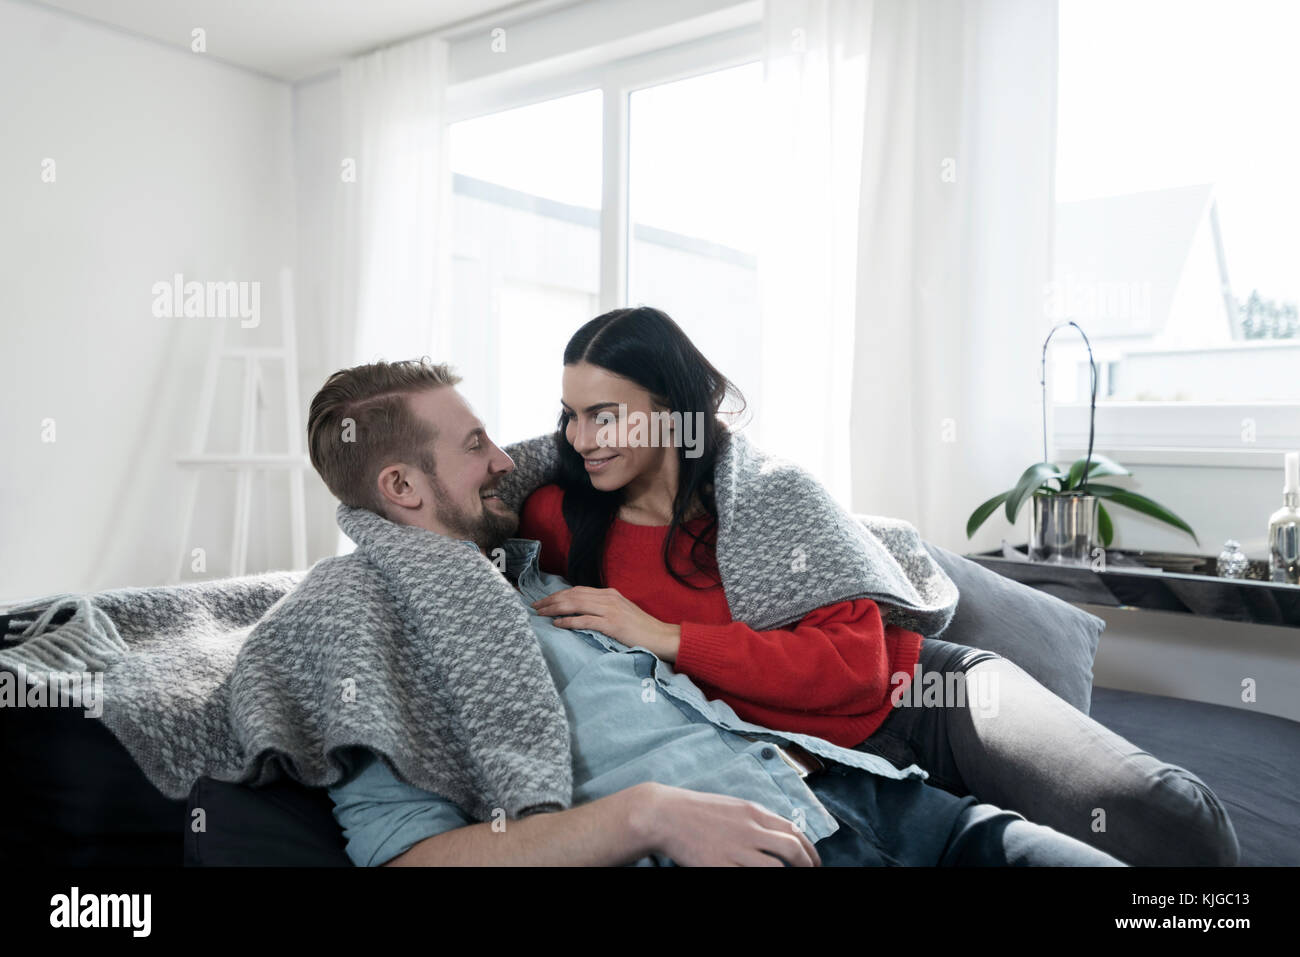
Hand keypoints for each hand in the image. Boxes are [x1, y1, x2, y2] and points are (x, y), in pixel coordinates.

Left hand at [531, 586, 680, 660]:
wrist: (661, 636)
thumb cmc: (640, 628)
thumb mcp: (620, 612)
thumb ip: (602, 609)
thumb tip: (581, 612)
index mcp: (609, 593)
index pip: (577, 590)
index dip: (557, 594)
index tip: (543, 601)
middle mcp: (608, 597)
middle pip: (572, 595)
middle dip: (551, 600)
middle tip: (534, 606)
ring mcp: (610, 610)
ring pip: (575, 604)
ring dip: (554, 608)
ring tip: (540, 613)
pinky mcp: (612, 624)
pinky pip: (585, 620)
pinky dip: (568, 621)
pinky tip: (557, 624)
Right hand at [631, 782, 821, 866]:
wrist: (665, 815)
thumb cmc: (697, 810)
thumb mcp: (733, 807)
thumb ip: (756, 820)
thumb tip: (779, 834)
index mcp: (754, 812)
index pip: (794, 831)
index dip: (810, 849)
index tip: (814, 861)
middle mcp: (750, 830)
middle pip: (792, 850)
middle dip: (807, 865)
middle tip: (810, 872)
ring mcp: (736, 850)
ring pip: (776, 868)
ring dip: (787, 875)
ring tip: (789, 878)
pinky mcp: (721, 866)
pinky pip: (750, 878)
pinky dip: (761, 880)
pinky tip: (762, 879)